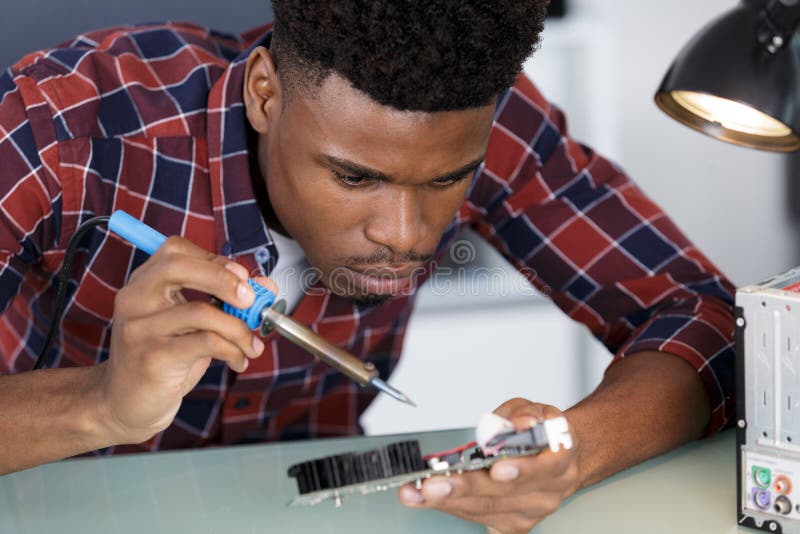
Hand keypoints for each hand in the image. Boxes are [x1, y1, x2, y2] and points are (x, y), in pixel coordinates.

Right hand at [95, 237, 276, 444]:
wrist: (126, 404)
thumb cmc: (163, 359)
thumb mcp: (194, 325)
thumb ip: (225, 301)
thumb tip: (266, 285)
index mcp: (143, 284)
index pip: (176, 250)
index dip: (214, 259)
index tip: (243, 277)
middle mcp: (135, 300)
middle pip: (179, 266)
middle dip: (224, 278)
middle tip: (251, 300)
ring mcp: (139, 329)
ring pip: (201, 311)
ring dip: (239, 328)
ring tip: (251, 345)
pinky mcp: (152, 358)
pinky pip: (205, 343)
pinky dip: (233, 350)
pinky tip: (238, 361)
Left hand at [399, 398, 578, 533]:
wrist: (559, 457)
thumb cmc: (543, 432)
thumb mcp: (536, 409)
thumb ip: (523, 414)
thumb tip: (518, 423)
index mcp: (559, 457)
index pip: (541, 466)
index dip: (520, 469)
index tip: (497, 468)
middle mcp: (547, 490)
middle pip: (503, 493)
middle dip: (465, 487)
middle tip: (434, 483)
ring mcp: (530, 511)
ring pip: (485, 508)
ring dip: (448, 500)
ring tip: (418, 491)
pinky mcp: (513, 524)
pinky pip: (478, 518)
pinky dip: (450, 506)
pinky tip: (425, 499)